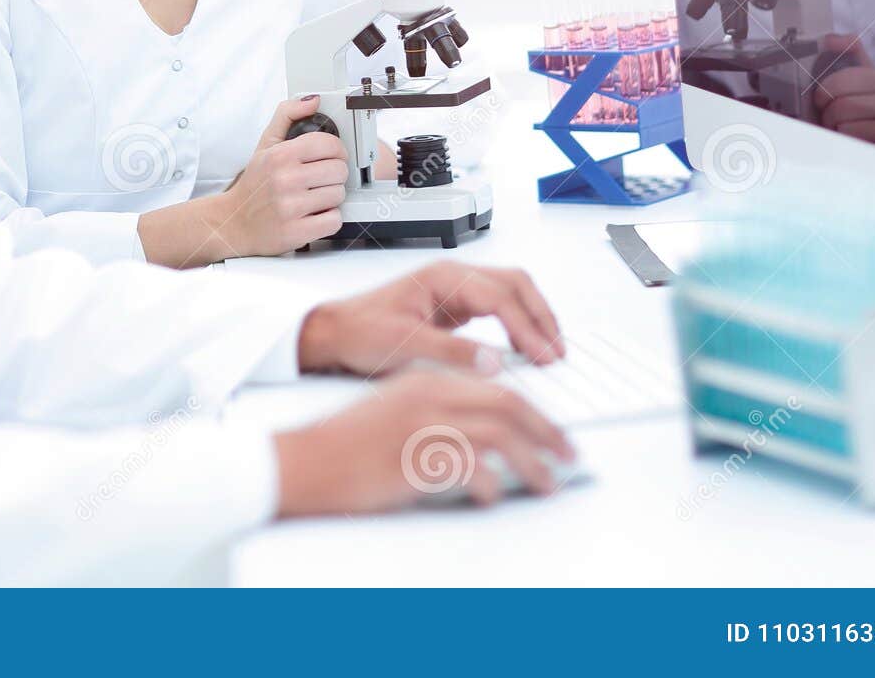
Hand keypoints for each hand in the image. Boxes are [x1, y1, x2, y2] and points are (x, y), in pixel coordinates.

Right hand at [212, 95, 348, 255]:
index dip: (336, 150)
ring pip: (339, 195)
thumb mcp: (265, 144)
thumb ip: (287, 115)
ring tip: (314, 197)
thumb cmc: (254, 184)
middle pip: (339, 171)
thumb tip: (312, 100)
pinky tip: (313, 214)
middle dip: (334, 175)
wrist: (233, 223)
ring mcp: (291, 208)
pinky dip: (328, 218)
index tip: (330, 157)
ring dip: (331, 197)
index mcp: (280, 156)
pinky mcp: (297, 232)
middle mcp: (285, 180)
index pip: (329, 144)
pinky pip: (334, 220)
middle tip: (320, 179)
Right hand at [274, 369, 576, 513]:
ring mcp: (423, 424)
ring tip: (547, 482)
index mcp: (427, 379)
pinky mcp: (415, 456)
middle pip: (508, 404)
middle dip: (547, 430)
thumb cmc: (346, 445)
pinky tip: (491, 496)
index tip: (553, 432)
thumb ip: (439, 411)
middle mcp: (430, 394)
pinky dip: (491, 483)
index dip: (533, 410)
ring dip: (532, 460)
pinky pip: (472, 467)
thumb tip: (485, 437)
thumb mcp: (396, 411)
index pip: (497, 386)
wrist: (305, 462)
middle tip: (568, 454)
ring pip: (499, 434)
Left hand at [297, 261, 564, 374]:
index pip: (499, 297)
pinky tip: (525, 347)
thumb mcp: (401, 345)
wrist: (334, 332)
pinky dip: (519, 324)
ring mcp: (456, 289)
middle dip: (541, 316)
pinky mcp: (455, 307)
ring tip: (550, 350)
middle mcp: (453, 277)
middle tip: (557, 353)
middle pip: (515, 284)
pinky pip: (499, 307)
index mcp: (442, 277)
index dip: (526, 327)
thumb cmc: (359, 332)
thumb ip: (448, 352)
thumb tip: (493, 362)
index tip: (543, 356)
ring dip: (534, 317)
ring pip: (511, 292)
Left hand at [811, 34, 874, 150]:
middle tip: (828, 117)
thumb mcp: (868, 74)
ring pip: (846, 129)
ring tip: (840, 128)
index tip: (821, 99)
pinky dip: (846, 145)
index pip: (842, 81)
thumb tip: (829, 39)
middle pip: (842, 107)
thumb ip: (850, 51)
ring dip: (835, 131)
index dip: (823, 92)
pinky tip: (852, 140)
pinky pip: (855, 147)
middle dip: (827, 114)